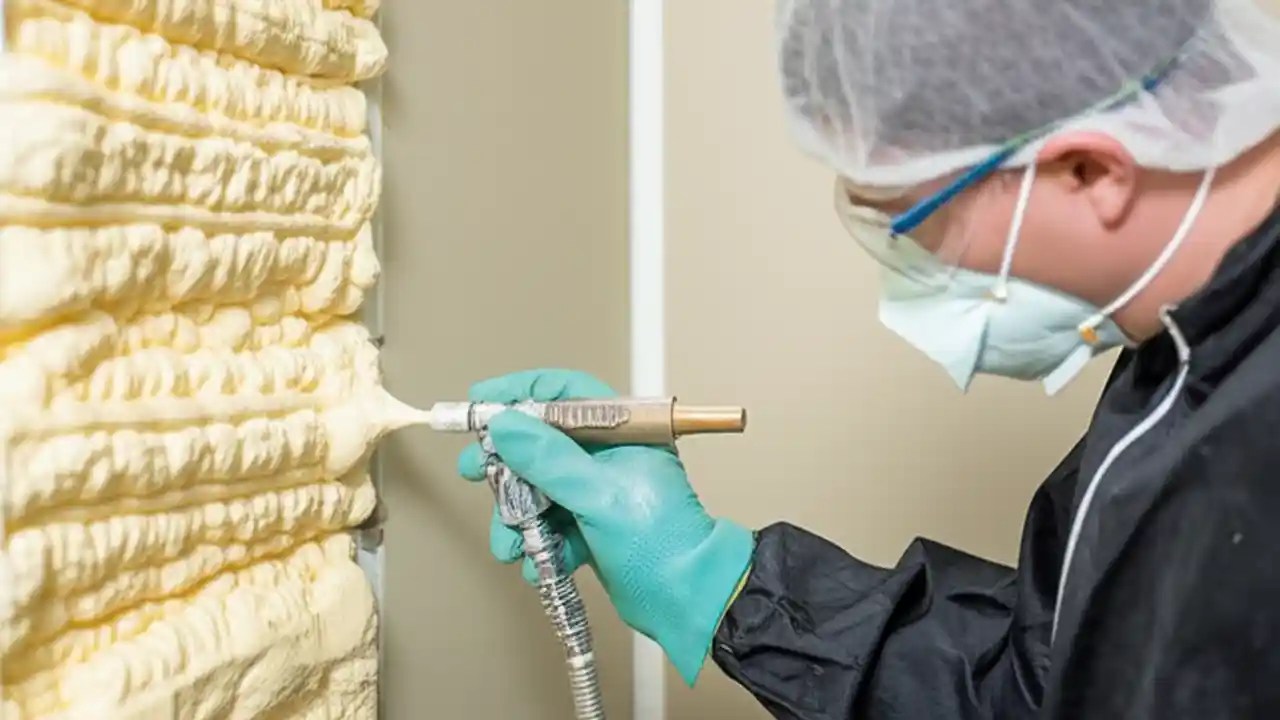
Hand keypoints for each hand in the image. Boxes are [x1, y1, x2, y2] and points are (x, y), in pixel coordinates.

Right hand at [456, 369, 754, 684]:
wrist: (689, 601)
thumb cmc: (662, 542)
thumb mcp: (599, 495)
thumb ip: (549, 459)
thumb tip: (505, 425)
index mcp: (623, 432)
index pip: (565, 393)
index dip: (520, 392)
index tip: (479, 404)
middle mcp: (610, 456)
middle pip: (543, 442)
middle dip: (505, 462)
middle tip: (474, 471)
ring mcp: (600, 492)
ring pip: (540, 488)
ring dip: (517, 516)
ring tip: (510, 544)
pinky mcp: (592, 527)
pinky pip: (551, 524)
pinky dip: (538, 543)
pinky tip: (536, 564)